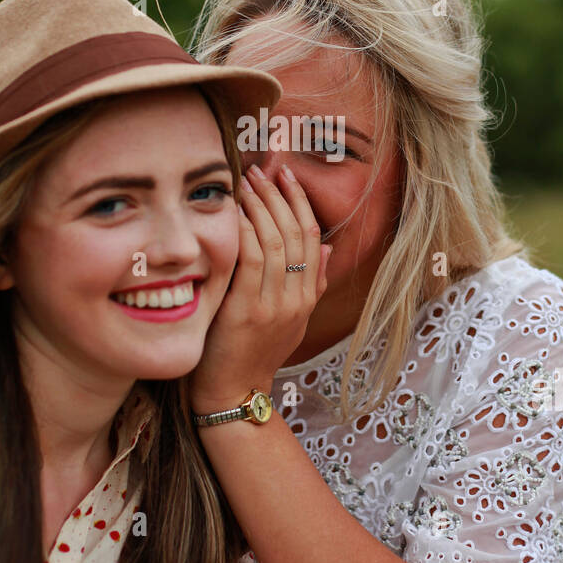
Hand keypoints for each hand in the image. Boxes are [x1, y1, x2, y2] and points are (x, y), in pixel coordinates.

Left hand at [188, 163, 331, 413]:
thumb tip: (328, 246)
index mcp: (307, 297)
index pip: (312, 238)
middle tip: (263, 169)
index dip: (300, 203)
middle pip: (295, 234)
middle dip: (279, 196)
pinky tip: (236, 211)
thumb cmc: (253, 353)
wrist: (234, 393)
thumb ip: (310, 282)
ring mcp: (273, 306)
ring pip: (275, 242)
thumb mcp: (291, 319)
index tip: (286, 176)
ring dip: (260, 206)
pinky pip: (250, 260)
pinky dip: (246, 230)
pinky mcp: (246, 311)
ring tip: (246, 181)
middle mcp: (296, 299)